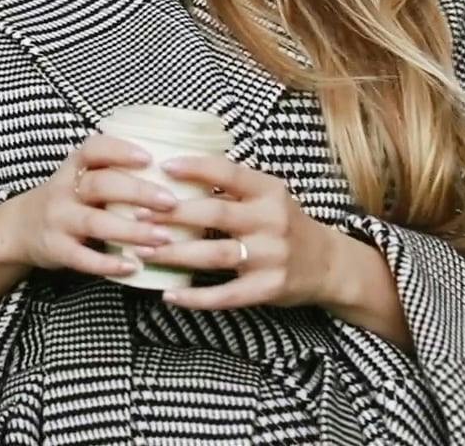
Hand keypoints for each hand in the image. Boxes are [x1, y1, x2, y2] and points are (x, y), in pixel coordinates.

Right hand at [0, 134, 180, 303]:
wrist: (19, 227)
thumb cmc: (67, 200)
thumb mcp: (80, 177)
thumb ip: (113, 172)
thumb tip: (174, 171)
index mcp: (74, 168)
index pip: (93, 150)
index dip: (120, 151)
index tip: (149, 158)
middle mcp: (64, 190)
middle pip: (100, 185)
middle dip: (138, 192)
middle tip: (171, 202)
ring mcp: (58, 220)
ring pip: (95, 222)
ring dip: (131, 230)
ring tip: (163, 238)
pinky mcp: (55, 248)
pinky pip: (82, 257)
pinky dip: (108, 263)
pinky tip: (133, 266)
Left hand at [135, 153, 346, 311]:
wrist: (327, 264)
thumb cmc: (283, 224)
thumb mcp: (266, 196)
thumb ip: (231, 187)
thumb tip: (172, 172)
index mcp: (269, 191)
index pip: (229, 173)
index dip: (196, 168)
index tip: (163, 167)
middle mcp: (272, 221)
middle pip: (214, 213)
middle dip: (172, 214)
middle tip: (137, 214)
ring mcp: (271, 257)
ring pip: (214, 254)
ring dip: (175, 253)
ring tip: (143, 251)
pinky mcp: (268, 288)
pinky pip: (225, 295)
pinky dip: (195, 297)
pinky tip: (168, 294)